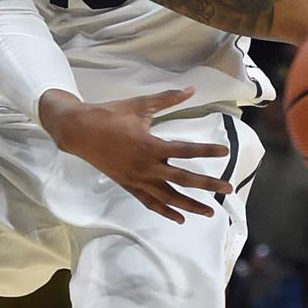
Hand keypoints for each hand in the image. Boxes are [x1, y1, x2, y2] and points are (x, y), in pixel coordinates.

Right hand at [39, 87, 231, 223]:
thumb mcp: (139, 105)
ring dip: (190, 205)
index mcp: (150, 145)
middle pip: (182, 179)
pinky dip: (165, 211)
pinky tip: (179, 218)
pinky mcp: (128, 185)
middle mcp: (146, 166)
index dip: (206, 151)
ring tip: (209, 212)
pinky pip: (149, 202)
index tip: (225, 153)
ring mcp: (137, 179)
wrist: (80, 131)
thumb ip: (167, 99)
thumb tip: (190, 89)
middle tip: (227, 190)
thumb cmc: (110, 115)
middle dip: (207, 185)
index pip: (185, 150)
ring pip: (168, 197)